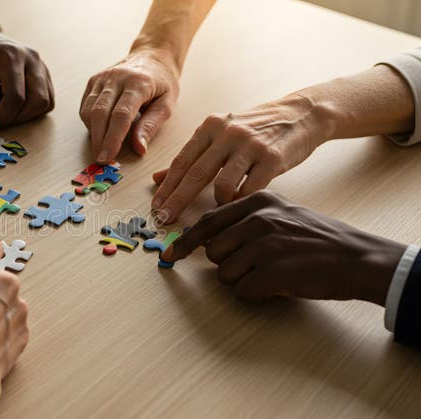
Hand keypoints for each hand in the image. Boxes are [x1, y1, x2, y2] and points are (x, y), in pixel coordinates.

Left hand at [0, 30, 53, 138]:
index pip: (17, 98)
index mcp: (12, 56)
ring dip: (26, 115)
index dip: (3, 117)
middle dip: (18, 117)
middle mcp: (33, 60)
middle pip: (39, 101)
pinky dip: (31, 110)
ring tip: (3, 106)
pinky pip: (47, 101)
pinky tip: (12, 103)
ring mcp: (42, 67)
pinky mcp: (44, 75)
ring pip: (46, 103)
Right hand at [80, 49, 179, 162]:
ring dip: (93, 132)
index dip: (113, 139)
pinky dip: (89, 122)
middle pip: (100, 113)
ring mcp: (102, 78)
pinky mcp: (93, 80)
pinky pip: (85, 106)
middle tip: (101, 159)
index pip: (121, 115)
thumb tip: (139, 149)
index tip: (107, 157)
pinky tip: (99, 130)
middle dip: (99, 140)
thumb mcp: (167, 104)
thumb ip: (151, 126)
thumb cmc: (162, 83)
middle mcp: (117, 77)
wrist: (152, 55)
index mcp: (139, 83)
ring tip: (102, 146)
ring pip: (89, 110)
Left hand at [151, 95, 331, 222]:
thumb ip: (192, 157)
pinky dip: (240, 202)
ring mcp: (250, 145)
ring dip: (217, 203)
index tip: (156, 208)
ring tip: (219, 209)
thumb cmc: (256, 130)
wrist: (301, 115)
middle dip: (177, 200)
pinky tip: (238, 206)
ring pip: (222, 184)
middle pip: (195, 173)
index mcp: (210, 126)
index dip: (167, 187)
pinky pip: (249, 189)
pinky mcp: (272, 157)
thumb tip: (158, 178)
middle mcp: (227, 133)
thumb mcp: (220, 135)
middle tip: (165, 219)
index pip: (182, 161)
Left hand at [162, 191, 404, 304]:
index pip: (207, 222)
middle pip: (213, 251)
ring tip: (272, 272)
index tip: (169, 255)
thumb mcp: (280, 213)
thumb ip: (243, 218)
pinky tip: (278, 284)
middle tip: (256, 265)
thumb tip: (203, 236)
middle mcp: (257, 219)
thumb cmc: (316, 238)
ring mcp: (264, 245)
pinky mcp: (273, 271)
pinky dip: (256, 294)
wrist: (357, 257)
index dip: (185, 242)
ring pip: (224, 273)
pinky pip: (242, 291)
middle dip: (228, 264)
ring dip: (243, 280)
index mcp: (256, 202)